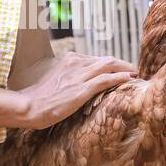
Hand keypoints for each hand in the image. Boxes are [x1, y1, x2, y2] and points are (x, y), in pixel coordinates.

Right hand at [17, 52, 136, 128]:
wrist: (28, 106)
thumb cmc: (38, 98)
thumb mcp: (55, 82)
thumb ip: (68, 78)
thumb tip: (77, 85)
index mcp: (69, 60)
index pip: (96, 60)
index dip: (111, 64)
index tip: (121, 69)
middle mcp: (75, 63)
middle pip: (107, 60)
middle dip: (123, 64)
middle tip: (135, 70)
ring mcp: (79, 75)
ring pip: (109, 66)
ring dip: (126, 70)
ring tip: (137, 74)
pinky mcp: (81, 89)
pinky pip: (106, 80)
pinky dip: (120, 78)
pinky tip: (130, 79)